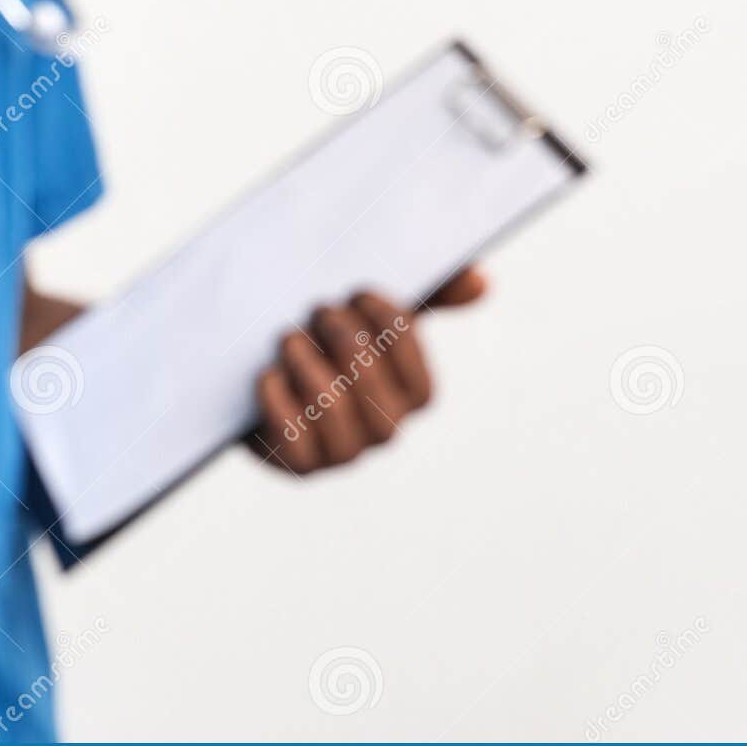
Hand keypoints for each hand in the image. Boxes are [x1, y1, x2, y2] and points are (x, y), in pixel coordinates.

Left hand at [250, 267, 487, 473]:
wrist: (265, 378)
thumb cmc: (331, 343)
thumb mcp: (375, 315)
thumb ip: (429, 295)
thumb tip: (481, 281)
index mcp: (412, 395)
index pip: (416, 368)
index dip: (389, 328)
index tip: (358, 293)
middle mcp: (384, 428)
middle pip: (371, 384)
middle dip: (343, 340)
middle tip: (318, 309)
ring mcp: (343, 452)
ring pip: (332, 412)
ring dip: (307, 366)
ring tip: (289, 339)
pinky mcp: (298, 464)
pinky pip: (293, 441)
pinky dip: (278, 401)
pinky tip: (269, 374)